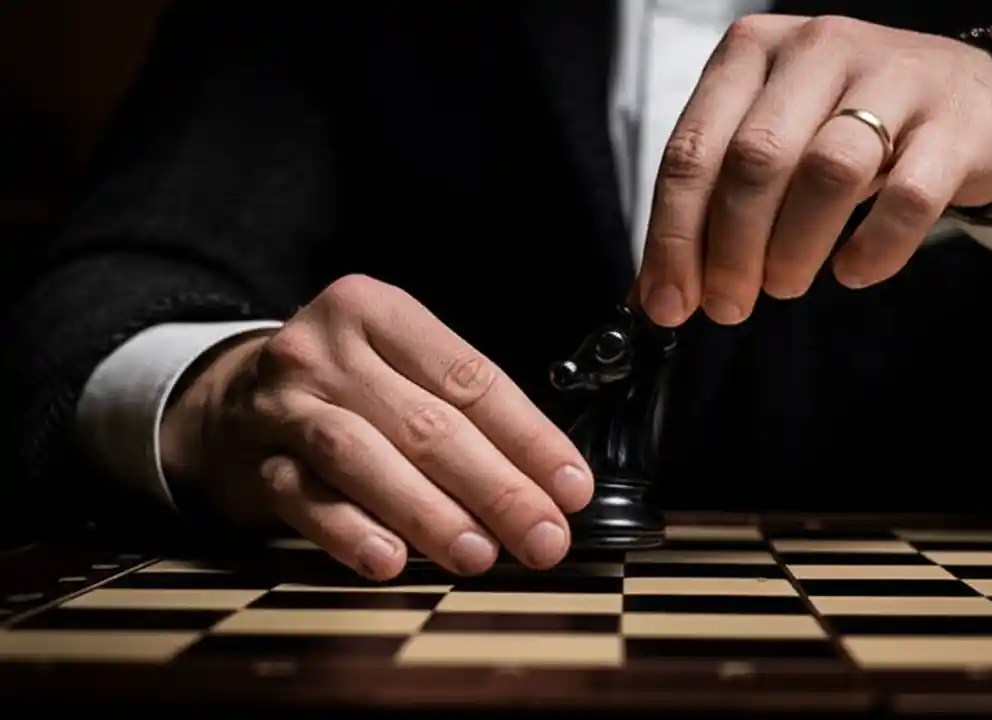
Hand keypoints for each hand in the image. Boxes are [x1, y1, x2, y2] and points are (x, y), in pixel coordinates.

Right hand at [159, 275, 592, 579]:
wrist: (227, 397)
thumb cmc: (345, 385)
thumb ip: (463, 407)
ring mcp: (282, 404)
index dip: (529, 438)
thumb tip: (548, 482)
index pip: (471, 378)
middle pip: (427, 423)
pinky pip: (303, 500)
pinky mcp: (250, 460)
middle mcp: (326, 349)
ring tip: (477, 554)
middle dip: (496, 488)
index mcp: (378, 312)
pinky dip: (349, 531)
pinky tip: (390, 560)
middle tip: (543, 538)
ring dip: (428, 512)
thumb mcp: (399, 365)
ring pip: (364, 458)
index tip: (572, 488)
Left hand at [637, 14, 991, 325]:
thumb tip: (658, 291)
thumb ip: (714, 205)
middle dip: (731, 248)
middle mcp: (818, 49)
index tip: (669, 302)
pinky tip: (854, 271)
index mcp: (755, 52)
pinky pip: (907, 198)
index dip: (673, 235)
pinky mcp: (953, 123)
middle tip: (729, 305)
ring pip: (827, 172)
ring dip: (795, 247)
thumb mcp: (776, 143)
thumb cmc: (854, 127)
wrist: (974, 100)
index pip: (694, 148)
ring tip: (785, 285)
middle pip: (756, 159)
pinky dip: (873, 248)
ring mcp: (893, 78)